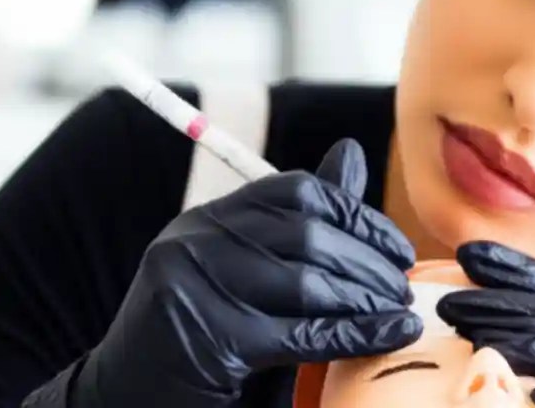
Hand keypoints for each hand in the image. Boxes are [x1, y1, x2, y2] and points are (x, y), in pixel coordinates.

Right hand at [72, 139, 421, 407]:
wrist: (129, 403)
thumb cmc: (206, 346)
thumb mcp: (254, 281)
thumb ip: (301, 226)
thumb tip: (351, 152)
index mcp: (205, 221)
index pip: (294, 191)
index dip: (355, 215)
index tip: (396, 249)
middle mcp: (193, 241)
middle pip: (304, 233)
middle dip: (368, 261)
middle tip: (405, 287)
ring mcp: (192, 285)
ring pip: (304, 281)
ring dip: (365, 299)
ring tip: (401, 312)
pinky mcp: (205, 337)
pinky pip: (297, 332)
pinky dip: (353, 333)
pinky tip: (389, 335)